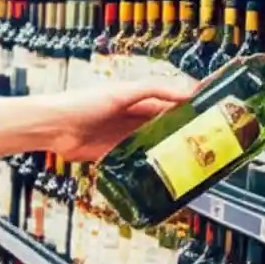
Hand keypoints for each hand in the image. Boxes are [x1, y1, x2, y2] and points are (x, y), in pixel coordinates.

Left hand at [42, 81, 196, 159]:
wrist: (54, 127)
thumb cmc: (84, 103)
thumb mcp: (123, 93)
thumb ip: (154, 90)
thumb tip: (186, 91)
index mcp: (138, 99)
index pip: (170, 102)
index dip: (189, 107)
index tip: (211, 113)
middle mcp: (134, 118)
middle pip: (165, 125)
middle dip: (184, 132)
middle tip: (207, 142)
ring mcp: (125, 137)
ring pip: (154, 145)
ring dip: (169, 152)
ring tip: (192, 161)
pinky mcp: (115, 155)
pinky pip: (137, 161)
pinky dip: (149, 166)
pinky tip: (164, 173)